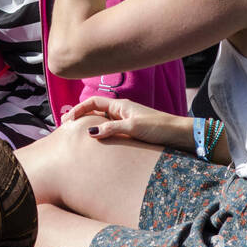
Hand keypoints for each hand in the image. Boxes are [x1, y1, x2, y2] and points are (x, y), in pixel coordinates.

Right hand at [65, 95, 184, 148]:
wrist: (179, 134)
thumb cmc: (159, 128)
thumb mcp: (134, 128)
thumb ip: (112, 129)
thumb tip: (90, 132)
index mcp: (121, 106)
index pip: (94, 102)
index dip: (79, 109)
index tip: (68, 120)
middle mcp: (122, 111)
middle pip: (95, 111)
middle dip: (80, 117)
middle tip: (66, 127)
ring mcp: (126, 121)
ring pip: (102, 122)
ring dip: (89, 126)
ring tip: (77, 136)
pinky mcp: (131, 131)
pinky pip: (111, 130)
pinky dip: (101, 134)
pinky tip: (97, 144)